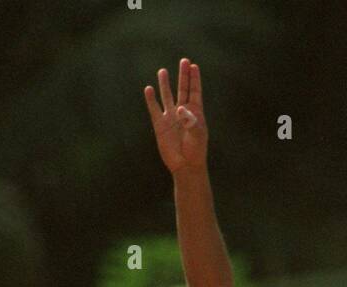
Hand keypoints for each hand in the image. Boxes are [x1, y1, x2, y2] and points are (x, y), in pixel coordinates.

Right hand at [144, 59, 207, 173]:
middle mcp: (183, 112)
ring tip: (163, 71)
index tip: (194, 66)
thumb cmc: (196, 151)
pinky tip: (148, 89)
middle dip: (183, 75)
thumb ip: (191, 120)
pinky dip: (151, 100)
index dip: (194, 79)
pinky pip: (154, 109)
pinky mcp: (160, 125)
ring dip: (165, 84)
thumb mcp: (197, 135)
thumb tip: (180, 108)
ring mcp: (171, 117)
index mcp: (195, 112)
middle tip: (183, 60)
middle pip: (182, 89)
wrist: (185, 166)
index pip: (194, 91)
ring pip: (167, 96)